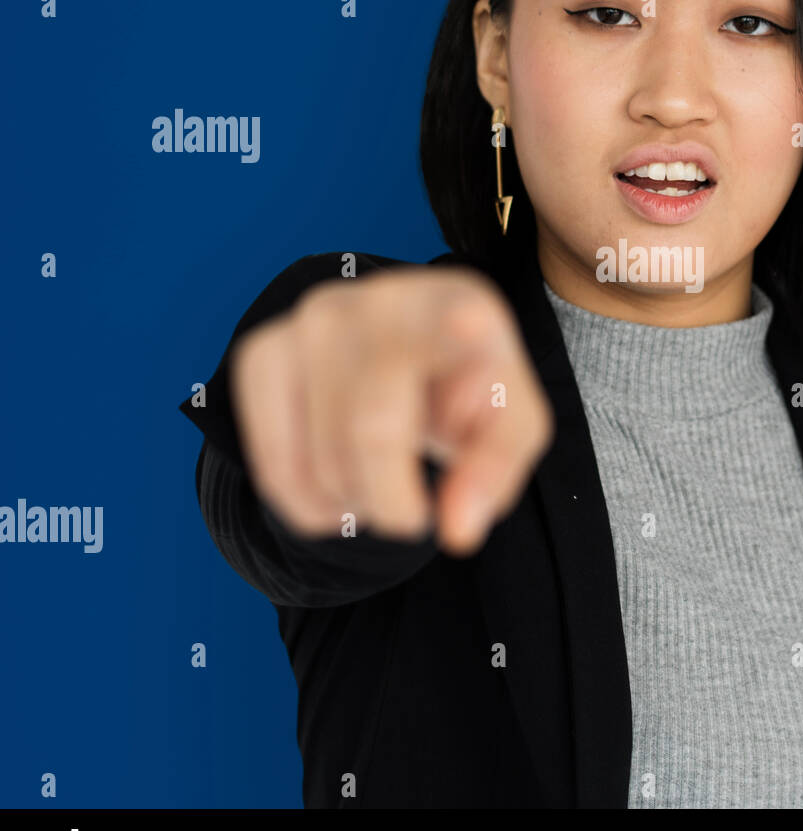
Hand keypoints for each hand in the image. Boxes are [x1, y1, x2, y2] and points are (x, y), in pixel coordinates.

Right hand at [228, 265, 553, 555]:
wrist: (411, 343)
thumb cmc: (467, 387)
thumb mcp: (510, 425)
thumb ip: (495, 470)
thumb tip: (457, 529)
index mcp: (460, 306)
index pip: (458, 323)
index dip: (458, 334)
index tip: (464, 334)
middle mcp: (381, 300)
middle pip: (370, 430)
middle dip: (392, 500)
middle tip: (413, 511)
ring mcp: (314, 318)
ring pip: (317, 460)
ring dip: (351, 504)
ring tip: (381, 478)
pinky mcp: (264, 349)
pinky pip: (272, 463)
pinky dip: (306, 503)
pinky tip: (339, 479)